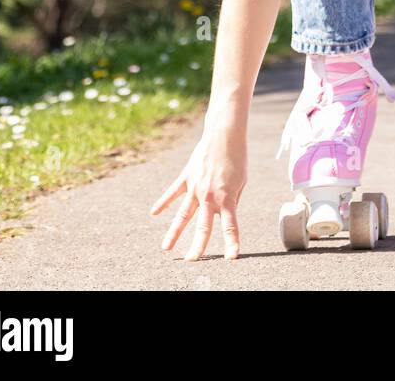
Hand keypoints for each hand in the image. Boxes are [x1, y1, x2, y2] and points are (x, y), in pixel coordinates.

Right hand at [149, 128, 246, 260]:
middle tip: (191, 261)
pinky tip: (153, 213)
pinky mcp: (187, 176)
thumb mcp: (241, 181)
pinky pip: (173, 193)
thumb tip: (222, 213)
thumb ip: (231, 200)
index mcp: (227, 197)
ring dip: (174, 233)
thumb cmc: (237, 157)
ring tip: (166, 248)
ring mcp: (196, 187)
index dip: (231, 243)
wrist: (225, 134)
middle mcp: (209, 195)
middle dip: (197, 247)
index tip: (230, 258)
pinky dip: (163, 202)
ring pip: (183, 215)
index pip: (230, 226)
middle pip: (203, 227)